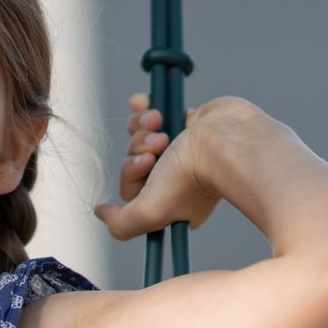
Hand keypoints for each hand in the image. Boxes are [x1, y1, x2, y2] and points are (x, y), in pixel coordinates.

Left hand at [94, 97, 255, 239]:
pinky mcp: (187, 124)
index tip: (146, 164)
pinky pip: (149, 113)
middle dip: (139, 147)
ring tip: (159, 123)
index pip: (132, 186)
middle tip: (159, 146)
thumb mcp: (147, 214)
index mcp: (171, 202)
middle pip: (134, 159)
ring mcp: (183, 150)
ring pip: (139, 135)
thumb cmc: (189, 178)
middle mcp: (177, 178)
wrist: (226, 139)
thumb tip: (101, 212)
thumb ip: (120, 224)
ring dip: (142, 127)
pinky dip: (142, 107)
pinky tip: (142, 103)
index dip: (131, 171)